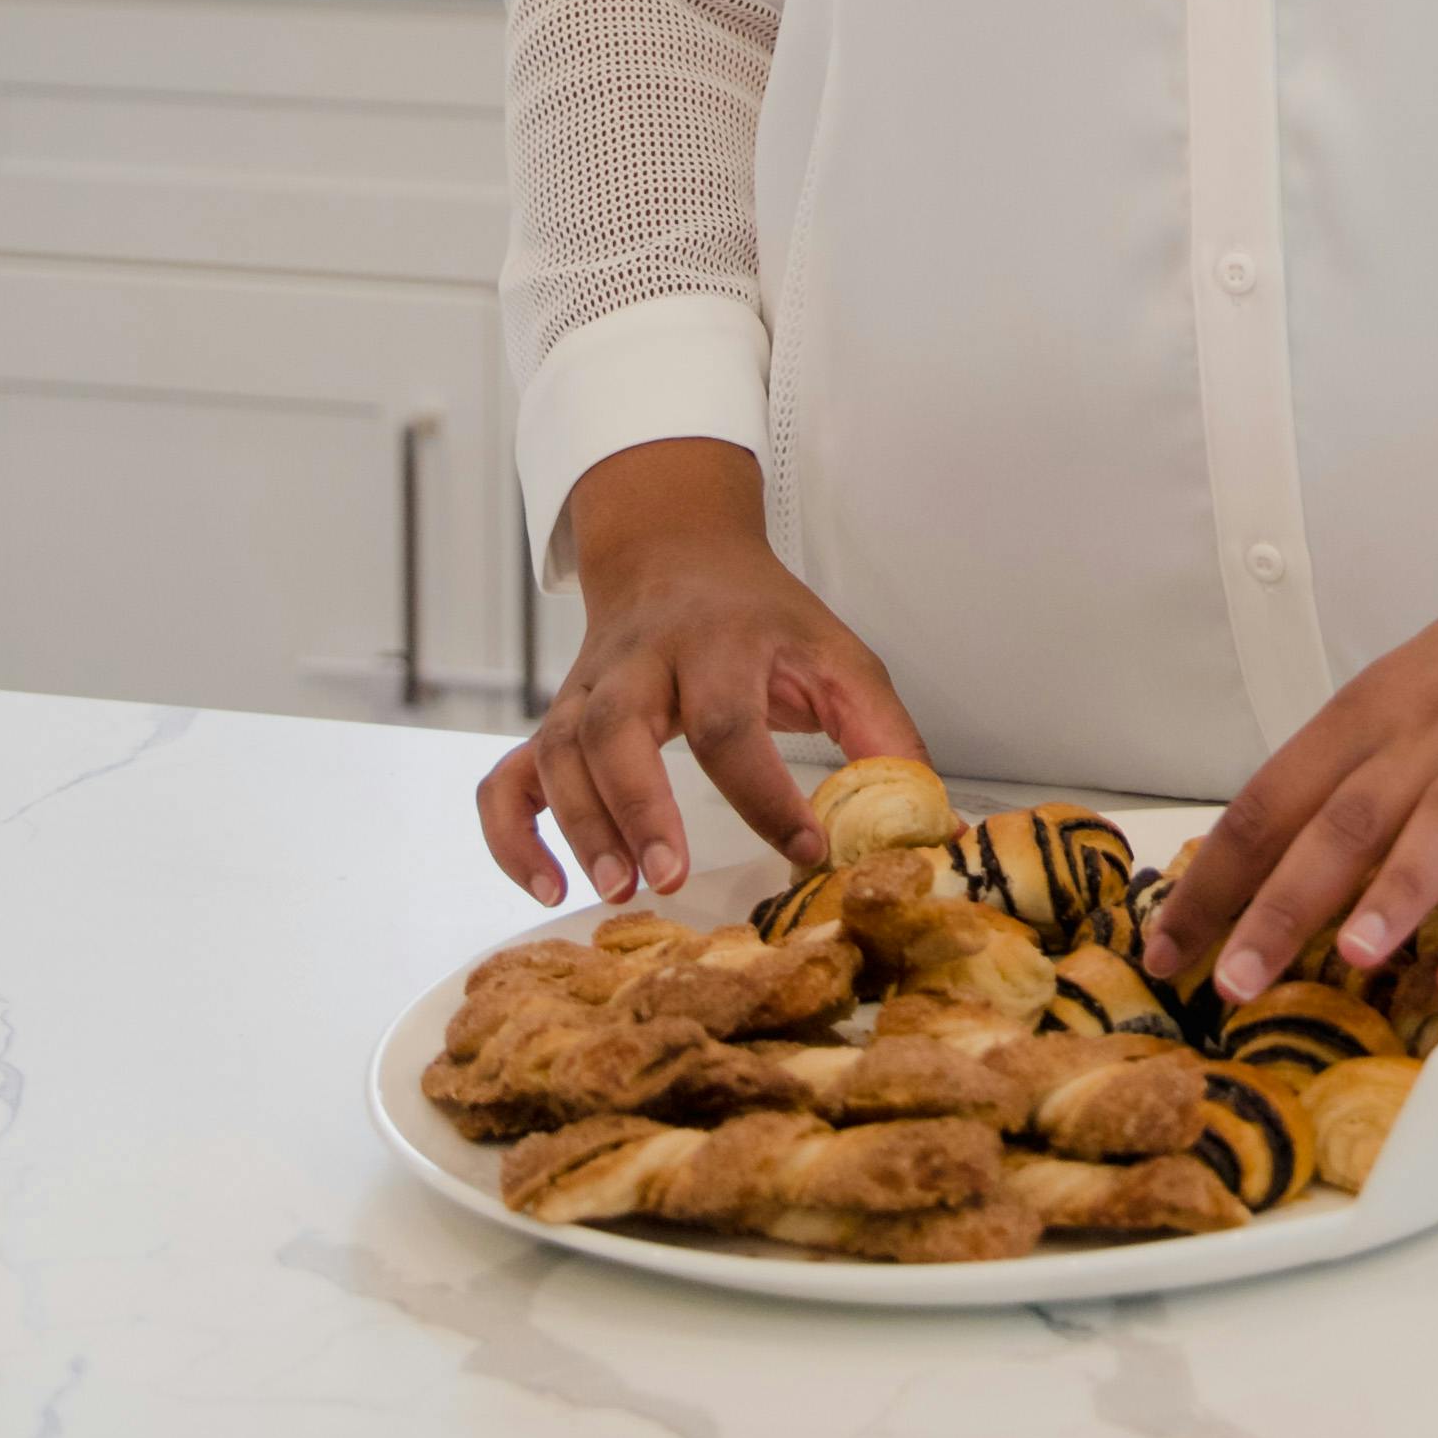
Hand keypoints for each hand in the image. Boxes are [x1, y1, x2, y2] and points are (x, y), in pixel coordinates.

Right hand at [476, 438, 917, 910]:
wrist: (677, 548)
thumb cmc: (761, 616)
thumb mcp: (835, 654)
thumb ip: (881, 733)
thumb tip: (931, 819)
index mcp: (719, 642)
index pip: (732, 720)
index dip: (767, 793)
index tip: (808, 849)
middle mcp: (641, 662)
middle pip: (617, 725)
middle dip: (638, 805)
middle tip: (667, 878)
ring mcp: (586, 691)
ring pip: (558, 751)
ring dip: (580, 824)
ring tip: (619, 890)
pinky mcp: (554, 719)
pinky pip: (506, 777)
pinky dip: (511, 833)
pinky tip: (548, 883)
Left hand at [1141, 509, 1437, 1013]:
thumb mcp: (1404, 696)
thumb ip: (1345, 778)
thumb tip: (1256, 882)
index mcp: (1369, 710)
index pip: (1269, 798)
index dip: (1212, 879)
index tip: (1164, 952)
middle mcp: (1429, 728)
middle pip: (1342, 815)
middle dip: (1281, 903)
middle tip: (1232, 984)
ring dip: (1395, 891)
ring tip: (1352, 961)